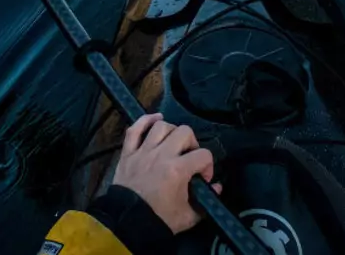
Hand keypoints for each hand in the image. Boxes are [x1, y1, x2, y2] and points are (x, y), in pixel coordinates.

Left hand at [111, 113, 221, 233]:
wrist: (127, 224)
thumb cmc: (159, 220)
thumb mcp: (188, 217)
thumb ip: (206, 202)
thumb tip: (217, 187)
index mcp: (177, 170)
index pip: (204, 155)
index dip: (208, 166)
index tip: (202, 179)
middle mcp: (161, 154)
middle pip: (184, 132)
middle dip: (192, 144)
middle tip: (189, 158)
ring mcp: (143, 151)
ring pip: (161, 126)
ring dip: (171, 132)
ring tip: (173, 143)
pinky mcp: (128, 153)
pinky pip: (135, 128)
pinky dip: (145, 120)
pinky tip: (156, 120)